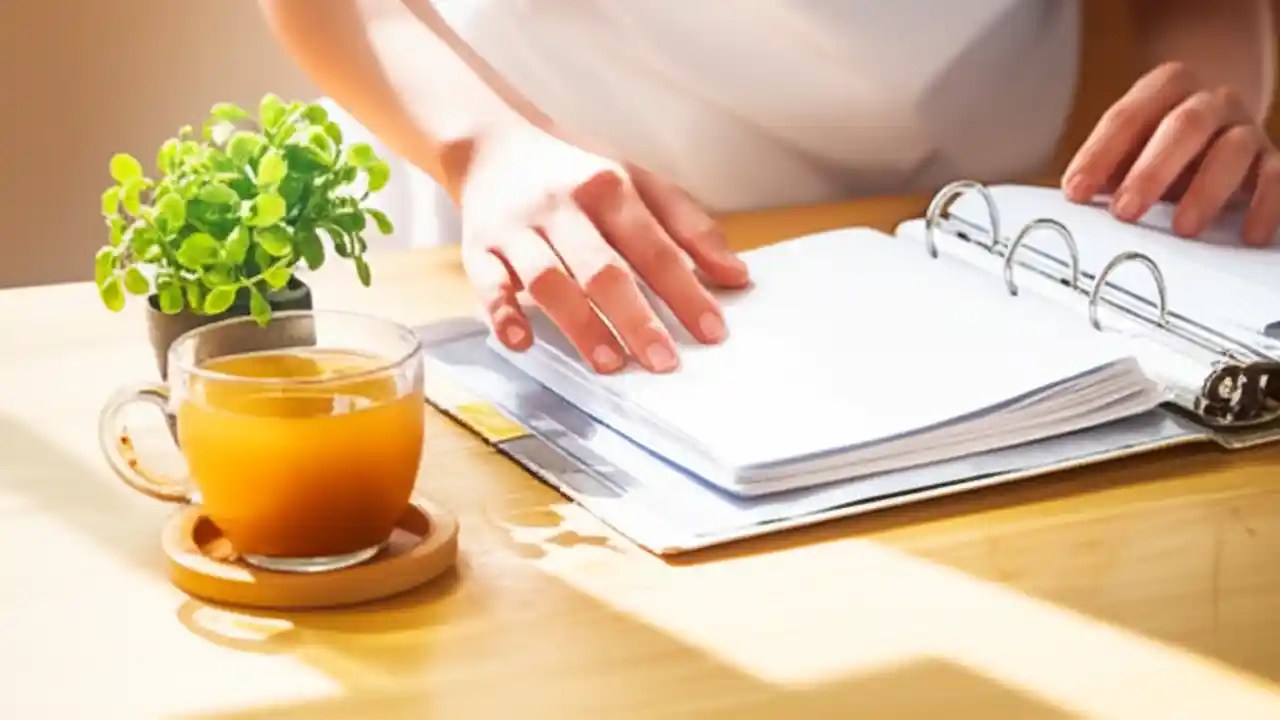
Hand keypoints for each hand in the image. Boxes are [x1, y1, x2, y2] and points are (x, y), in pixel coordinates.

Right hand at [458, 124, 750, 372]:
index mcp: (610, 186)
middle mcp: (563, 205)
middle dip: (635, 317)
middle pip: (602, 268)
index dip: (685, 291)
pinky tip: (522, 343)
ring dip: (579, 324)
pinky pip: (488, 284)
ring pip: (548, 280)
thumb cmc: (575, 171)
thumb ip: (688, 226)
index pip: (655, 247)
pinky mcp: (478, 246)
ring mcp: (518, 227)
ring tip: (609, 363)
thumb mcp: (638, 181)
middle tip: (663, 361)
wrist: (493, 142)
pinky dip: (502, 314)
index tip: (712, 331)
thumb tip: (736, 275)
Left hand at [1062, 61, 1279, 244]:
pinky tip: (1248, 234)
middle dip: (1151, 172)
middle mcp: (1211, 102)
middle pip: (1184, 126)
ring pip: (1232, 150)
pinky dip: (1266, 205)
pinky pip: (1277, 176)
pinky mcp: (1272, 159)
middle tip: (1124, 212)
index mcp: (1166, 88)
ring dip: (1205, 191)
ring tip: (1182, 228)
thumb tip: (1073, 198)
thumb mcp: (1130, 148)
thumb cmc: (1162, 144)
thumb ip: (1104, 168)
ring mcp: (1245, 128)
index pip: (1128, 116)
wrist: (1224, 125)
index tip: (1076, 192)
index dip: (1099, 154)